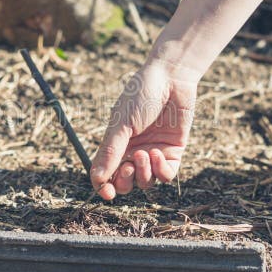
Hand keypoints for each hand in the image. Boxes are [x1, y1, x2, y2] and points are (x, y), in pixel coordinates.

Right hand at [87, 0, 271, 199]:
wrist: (171, 78)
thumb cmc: (141, 95)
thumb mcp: (122, 124)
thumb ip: (110, 152)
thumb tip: (96, 179)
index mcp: (116, 145)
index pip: (107, 174)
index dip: (105, 188)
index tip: (106, 194)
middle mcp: (134, 152)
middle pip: (126, 183)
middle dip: (125, 182)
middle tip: (128, 167)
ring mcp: (154, 153)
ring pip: (147, 182)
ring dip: (144, 174)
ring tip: (145, 154)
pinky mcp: (174, 151)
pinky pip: (166, 174)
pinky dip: (161, 171)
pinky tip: (157, 154)